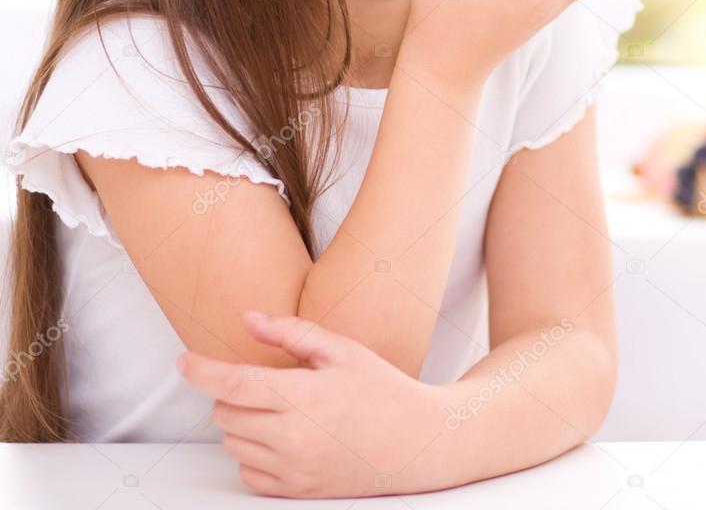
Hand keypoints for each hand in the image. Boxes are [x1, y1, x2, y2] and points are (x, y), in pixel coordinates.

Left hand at [176, 311, 445, 498]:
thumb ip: (291, 333)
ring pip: (233, 444)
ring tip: (280, 408)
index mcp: (303, 397)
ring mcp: (293, 470)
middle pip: (226, 415)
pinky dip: (253, 453)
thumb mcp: (343, 350)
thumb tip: (249, 319)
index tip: (184, 360)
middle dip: (233, 394)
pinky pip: (249, 473)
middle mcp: (292, 438)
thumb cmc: (382, 389)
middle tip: (267, 382)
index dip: (201, 370)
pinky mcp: (297, 492)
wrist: (416, 442)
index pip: (232, 385)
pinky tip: (282, 436)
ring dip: (243, 423)